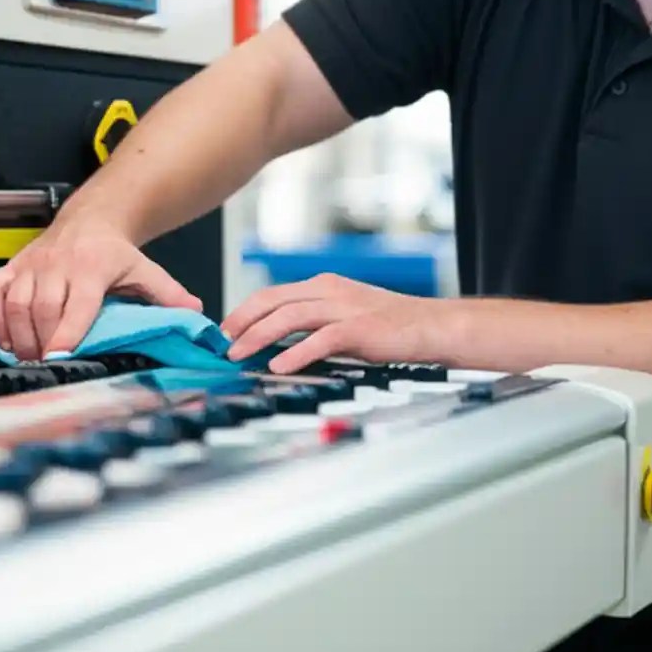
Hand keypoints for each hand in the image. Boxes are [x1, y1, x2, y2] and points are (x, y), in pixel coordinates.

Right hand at [0, 223, 202, 360]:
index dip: (67, 333)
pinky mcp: (12, 266)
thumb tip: (195, 315)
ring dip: (17, 336)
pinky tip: (3, 339)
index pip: (77, 304)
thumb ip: (168, 294)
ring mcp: (31, 265)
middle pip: (43, 309)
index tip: (60, 358)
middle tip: (45, 367)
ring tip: (27, 358)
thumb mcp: (146, 270)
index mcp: (92, 267)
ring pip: (15, 303)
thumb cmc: (115, 253)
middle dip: (41, 343)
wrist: (89, 219)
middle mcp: (58, 265)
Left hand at [222, 273, 447, 373]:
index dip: (243, 312)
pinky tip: (278, 365)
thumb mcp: (342, 316)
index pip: (271, 294)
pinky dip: (295, 353)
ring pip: (289, 317)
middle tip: (221, 344)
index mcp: (322, 286)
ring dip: (258, 336)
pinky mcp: (358, 329)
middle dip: (241, 322)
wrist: (430, 327)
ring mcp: (343, 308)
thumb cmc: (387, 327)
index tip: (223, 332)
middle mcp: (329, 291)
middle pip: (272, 301)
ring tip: (239, 355)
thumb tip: (272, 343)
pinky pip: (319, 339)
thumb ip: (310, 324)